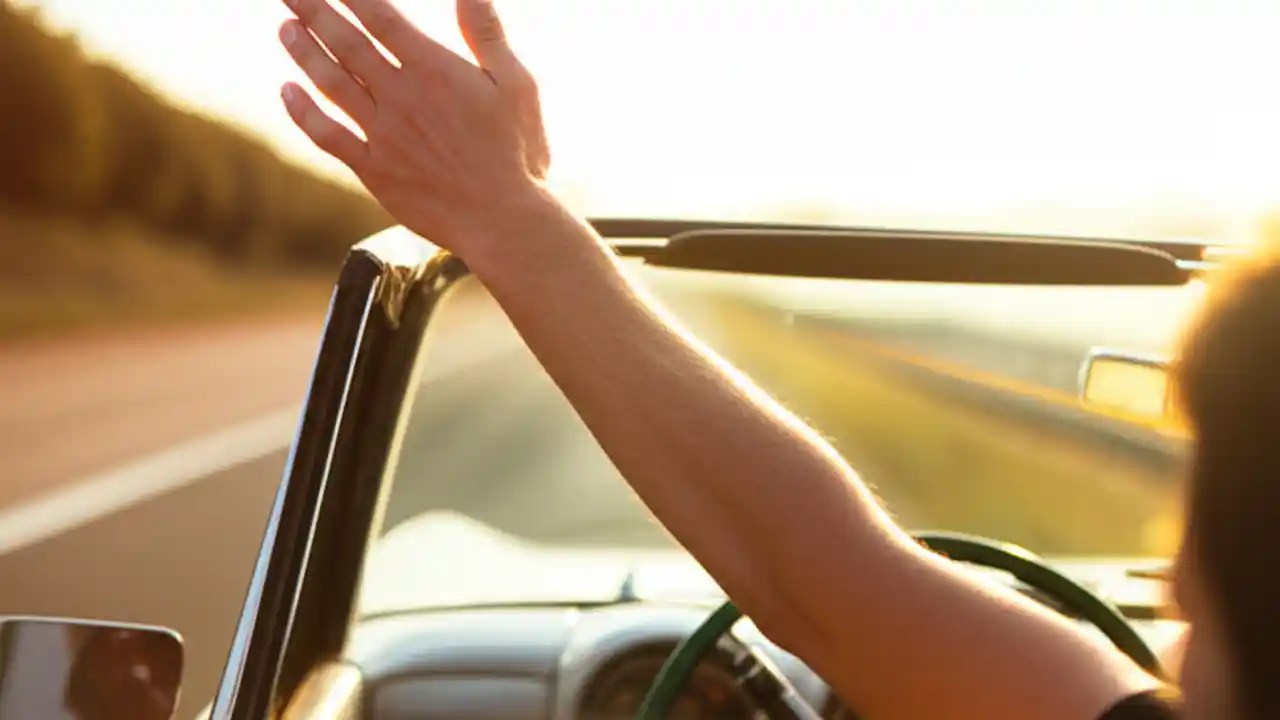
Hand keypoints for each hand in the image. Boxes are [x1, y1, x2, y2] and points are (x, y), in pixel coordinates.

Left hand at [278, 0, 550, 257]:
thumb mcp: (517, 85)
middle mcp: (401, 97)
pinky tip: (287, 91)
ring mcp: (383, 134)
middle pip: (346, 44)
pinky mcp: (375, 170)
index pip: (382, 19)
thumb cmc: (518, 152)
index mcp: (435, 70)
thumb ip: (487, 35)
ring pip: (331, 83)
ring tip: (285, 28)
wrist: (503, 219)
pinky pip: (327, 136)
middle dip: (314, 12)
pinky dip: (302, 112)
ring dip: (304, 52)